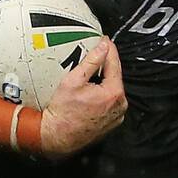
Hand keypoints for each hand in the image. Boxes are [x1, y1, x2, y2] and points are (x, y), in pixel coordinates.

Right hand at [40, 38, 127, 157]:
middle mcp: (120, 105)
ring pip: (112, 90)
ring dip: (104, 81)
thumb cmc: (62, 113)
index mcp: (113, 93)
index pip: (114, 63)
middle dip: (105, 66)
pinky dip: (103, 95)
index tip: (105, 40)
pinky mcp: (112, 122)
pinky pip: (110, 102)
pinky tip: (90, 94)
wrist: (57, 137)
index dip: (109, 49)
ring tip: (90, 76)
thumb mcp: (74, 80)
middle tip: (94, 56)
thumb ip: (91, 61)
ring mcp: (117, 115)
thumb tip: (103, 47)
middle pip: (115, 77)